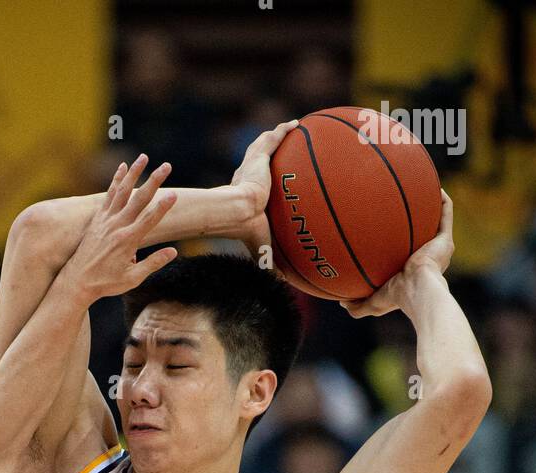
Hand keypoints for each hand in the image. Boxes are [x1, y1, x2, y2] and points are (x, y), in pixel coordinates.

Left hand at [64, 155, 177, 301]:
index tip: (174, 195)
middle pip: (139, 199)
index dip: (163, 207)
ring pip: (123, 191)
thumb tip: (173, 252)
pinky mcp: (98, 218)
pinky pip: (108, 195)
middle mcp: (117, 226)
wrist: (77, 281)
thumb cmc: (106, 283)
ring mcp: (106, 220)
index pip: (149, 220)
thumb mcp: (132, 279)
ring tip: (144, 157)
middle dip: (154, 181)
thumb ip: (153, 263)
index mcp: (128, 241)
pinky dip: (116, 180)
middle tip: (167, 166)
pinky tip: (123, 167)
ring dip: (134, 173)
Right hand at [231, 120, 299, 256]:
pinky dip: (284, 131)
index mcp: (247, 197)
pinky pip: (274, 139)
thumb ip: (272, 263)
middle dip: (271, 154)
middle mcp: (248, 178)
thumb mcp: (263, 249)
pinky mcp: (259, 155)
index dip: (264, 184)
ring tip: (292, 130)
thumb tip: (282, 286)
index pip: (257, 187)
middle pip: (262, 161)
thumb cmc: (247, 232)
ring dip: (277, 137)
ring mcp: (253, 165)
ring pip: (266, 146)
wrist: (239, 213)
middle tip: (285, 152)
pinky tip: (297, 124)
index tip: (272, 187)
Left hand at [339, 189, 453, 317]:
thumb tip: (341, 302)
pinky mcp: (446, 240)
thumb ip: (357, 305)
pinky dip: (442, 200)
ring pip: (436, 221)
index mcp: (413, 270)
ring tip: (419, 187)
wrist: (417, 290)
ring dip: (430, 205)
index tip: (384, 228)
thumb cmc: (396, 298)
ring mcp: (438, 248)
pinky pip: (446, 213)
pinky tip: (432, 186)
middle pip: (422, 234)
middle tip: (398, 204)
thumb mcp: (372, 303)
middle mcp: (428, 257)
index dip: (398, 241)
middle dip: (414, 220)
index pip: (406, 252)